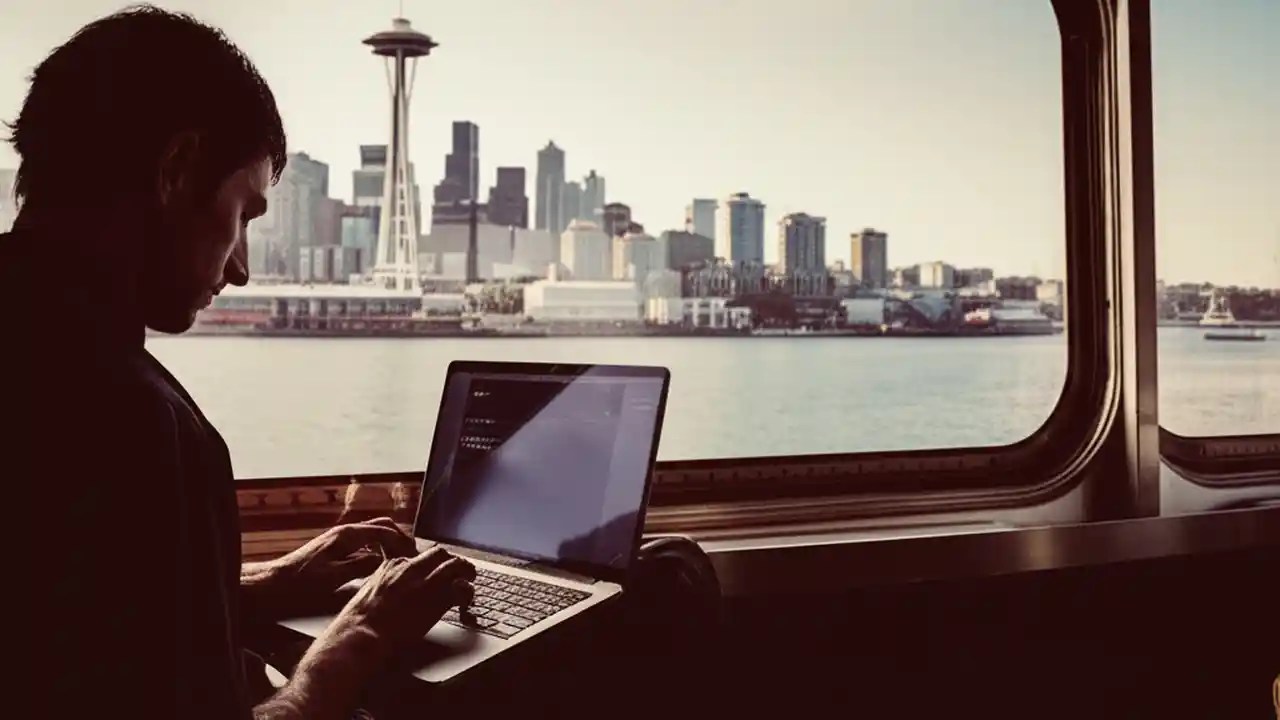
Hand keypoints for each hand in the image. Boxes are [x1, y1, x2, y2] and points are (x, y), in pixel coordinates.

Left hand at [243, 517, 416, 617]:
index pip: (386, 531)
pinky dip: (378, 548)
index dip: (404, 543)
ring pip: (374, 532)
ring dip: (390, 543)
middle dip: (400, 538)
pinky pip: (365, 542)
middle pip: (383, 526)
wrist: (274, 584)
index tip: (416, 557)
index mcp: (348, 535)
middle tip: (413, 556)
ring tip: (401, 560)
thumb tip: (386, 560)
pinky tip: (380, 563)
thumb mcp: (335, 577)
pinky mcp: (336, 547)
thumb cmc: (301, 583)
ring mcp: (340, 538)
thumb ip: (362, 565)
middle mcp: (345, 532)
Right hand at [282, 548, 475, 713]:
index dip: (428, 566)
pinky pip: (461, 588)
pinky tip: (466, 602)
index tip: (432, 574)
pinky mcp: (437, 597)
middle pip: (438, 553)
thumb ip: (381, 587)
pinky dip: (467, 593)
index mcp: (390, 565)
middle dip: (449, 561)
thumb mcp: (365, 595)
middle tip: (457, 572)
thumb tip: (390, 595)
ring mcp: (424, 580)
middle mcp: (409, 568)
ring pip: (454, 564)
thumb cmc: (357, 623)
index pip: (417, 556)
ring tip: (470, 578)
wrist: (361, 635)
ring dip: (465, 570)